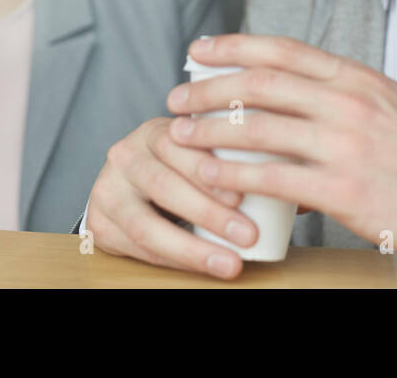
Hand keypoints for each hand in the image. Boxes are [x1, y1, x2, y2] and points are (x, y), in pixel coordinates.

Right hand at [85, 116, 261, 278]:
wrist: (126, 191)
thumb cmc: (181, 171)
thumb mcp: (201, 154)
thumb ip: (236, 157)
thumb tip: (298, 173)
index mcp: (155, 130)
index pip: (179, 143)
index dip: (208, 169)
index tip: (242, 193)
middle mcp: (125, 154)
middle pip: (163, 184)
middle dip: (208, 212)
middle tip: (247, 234)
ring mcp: (106, 189)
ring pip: (145, 223)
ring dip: (191, 247)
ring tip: (229, 263)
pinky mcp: (98, 223)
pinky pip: (137, 248)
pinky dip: (174, 260)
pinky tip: (204, 266)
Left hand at [167, 34, 396, 256]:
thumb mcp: (388, 102)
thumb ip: (340, 92)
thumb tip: (289, 93)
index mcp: (356, 77)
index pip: (282, 49)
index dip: (233, 46)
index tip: (198, 50)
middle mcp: (348, 103)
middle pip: (260, 84)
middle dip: (208, 88)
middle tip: (176, 97)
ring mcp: (345, 145)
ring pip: (259, 129)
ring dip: (210, 131)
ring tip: (181, 135)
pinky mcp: (344, 190)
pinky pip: (274, 180)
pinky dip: (234, 177)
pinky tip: (209, 178)